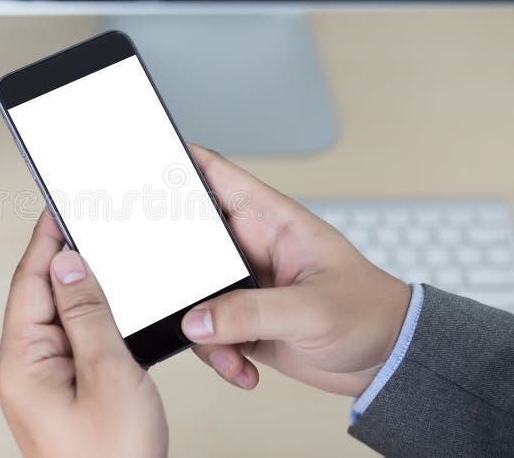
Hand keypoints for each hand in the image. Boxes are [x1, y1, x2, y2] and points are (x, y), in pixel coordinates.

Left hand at [0, 209, 167, 457]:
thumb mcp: (107, 374)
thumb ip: (88, 313)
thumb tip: (70, 263)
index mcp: (24, 360)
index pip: (29, 280)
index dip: (45, 238)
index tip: (58, 205)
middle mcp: (28, 366)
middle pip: (40, 293)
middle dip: (64, 256)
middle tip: (89, 223)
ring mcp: (46, 378)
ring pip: (60, 314)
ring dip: (82, 286)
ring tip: (105, 257)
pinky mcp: (67, 388)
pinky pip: (74, 337)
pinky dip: (93, 314)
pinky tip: (111, 304)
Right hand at [181, 145, 410, 395]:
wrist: (385, 362)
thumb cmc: (370, 313)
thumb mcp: (312, 310)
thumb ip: (251, 313)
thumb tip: (196, 319)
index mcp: (270, 221)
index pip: (217, 176)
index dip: (180, 162)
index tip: (143, 163)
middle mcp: (250, 248)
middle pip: (190, 240)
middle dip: (173, 266)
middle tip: (171, 289)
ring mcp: (244, 285)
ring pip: (193, 294)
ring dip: (200, 328)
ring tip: (229, 350)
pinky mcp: (242, 320)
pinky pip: (207, 332)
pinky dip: (217, 354)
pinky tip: (243, 367)